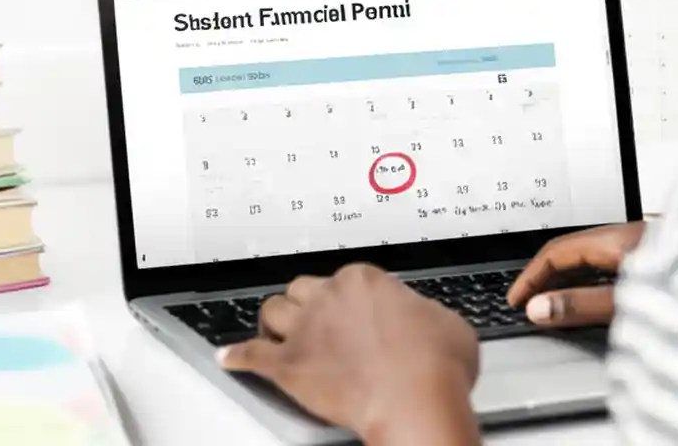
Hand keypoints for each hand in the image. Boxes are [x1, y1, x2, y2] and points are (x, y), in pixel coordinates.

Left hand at [219, 263, 479, 443]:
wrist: (415, 399)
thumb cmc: (434, 366)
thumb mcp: (447, 323)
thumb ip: (425, 314)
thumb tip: (425, 320)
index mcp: (364, 280)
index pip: (344, 278)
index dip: (349, 298)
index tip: (355, 312)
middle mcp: (329, 297)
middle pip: (303, 288)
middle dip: (309, 303)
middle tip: (316, 319)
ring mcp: (305, 330)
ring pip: (273, 311)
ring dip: (276, 322)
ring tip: (277, 331)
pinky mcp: (288, 366)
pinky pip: (251, 355)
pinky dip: (238, 356)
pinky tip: (230, 356)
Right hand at [506, 222, 645, 327]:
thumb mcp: (626, 301)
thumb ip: (581, 305)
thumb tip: (539, 308)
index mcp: (616, 240)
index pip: (557, 251)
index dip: (531, 276)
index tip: (516, 299)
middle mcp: (627, 237)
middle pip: (572, 252)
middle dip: (546, 277)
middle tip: (529, 304)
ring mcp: (643, 246)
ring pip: (593, 259)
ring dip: (570, 280)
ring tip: (554, 305)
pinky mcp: (657, 260)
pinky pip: (611, 265)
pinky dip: (592, 281)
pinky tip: (593, 300)